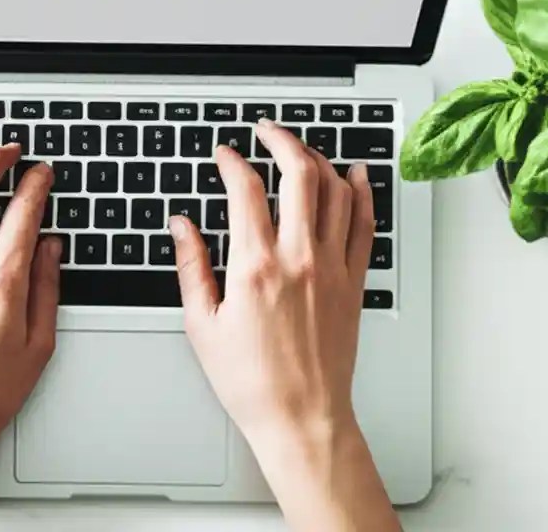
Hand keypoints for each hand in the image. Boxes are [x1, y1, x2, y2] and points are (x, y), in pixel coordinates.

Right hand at [172, 119, 397, 531]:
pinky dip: (361, 192)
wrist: (301, 417)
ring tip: (300, 148)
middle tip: (266, 130)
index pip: (246, 190)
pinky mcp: (354, 283)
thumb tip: (182, 226)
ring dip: (318, 158)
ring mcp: (332, 268)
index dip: (233, 161)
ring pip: (335, 191)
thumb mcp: (201, 323)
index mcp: (255, 267)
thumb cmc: (251, 381)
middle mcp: (299, 259)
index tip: (225, 154)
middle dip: (281, 140)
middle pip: (299, 174)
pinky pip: (365, 223)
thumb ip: (191, 266)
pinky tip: (354, 174)